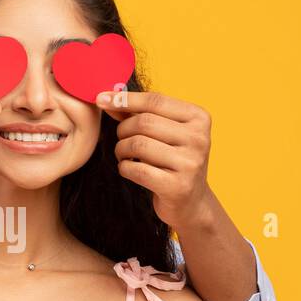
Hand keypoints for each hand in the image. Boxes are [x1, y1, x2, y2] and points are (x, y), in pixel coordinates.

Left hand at [97, 89, 211, 231]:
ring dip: (121, 150)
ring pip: (138, 145)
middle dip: (123, 130)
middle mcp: (200, 138)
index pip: (155, 101)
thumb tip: (106, 98)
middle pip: (144, 122)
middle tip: (121, 141)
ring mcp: (191, 163)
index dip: (125, 99)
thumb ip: (137, 113)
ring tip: (124, 156)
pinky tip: (129, 170)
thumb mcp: (163, 133)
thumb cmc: (171, 161)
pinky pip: (136, 170)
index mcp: (199, 118)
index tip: (101, 99)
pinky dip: (124, 168)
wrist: (190, 202)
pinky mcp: (178, 186)